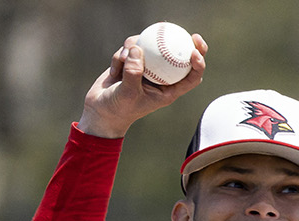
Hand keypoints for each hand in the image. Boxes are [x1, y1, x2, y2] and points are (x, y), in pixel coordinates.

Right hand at [76, 31, 207, 138]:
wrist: (100, 110)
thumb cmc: (118, 109)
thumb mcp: (127, 94)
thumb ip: (133, 73)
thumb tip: (138, 49)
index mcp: (168, 90)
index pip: (191, 77)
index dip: (198, 64)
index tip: (195, 52)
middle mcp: (160, 76)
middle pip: (177, 55)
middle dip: (184, 41)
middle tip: (185, 32)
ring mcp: (146, 67)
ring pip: (149, 47)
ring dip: (135, 49)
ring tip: (122, 60)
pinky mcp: (131, 60)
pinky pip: (130, 49)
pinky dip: (120, 56)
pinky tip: (114, 70)